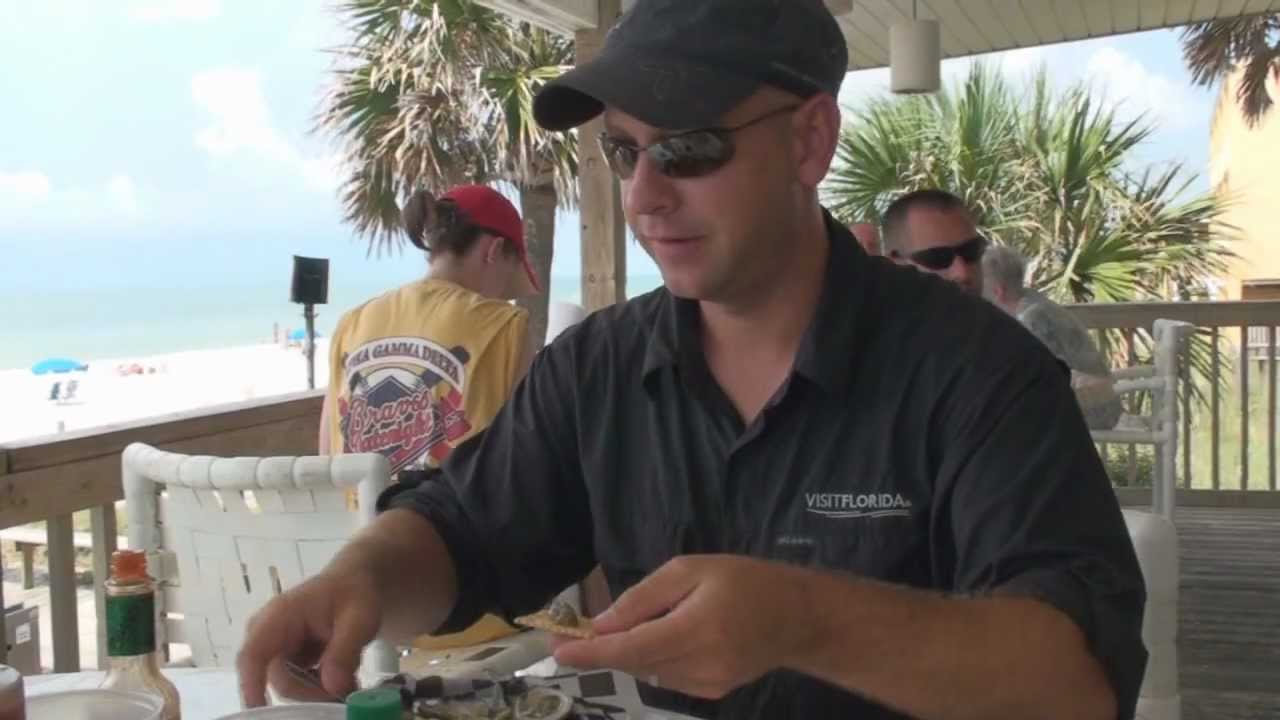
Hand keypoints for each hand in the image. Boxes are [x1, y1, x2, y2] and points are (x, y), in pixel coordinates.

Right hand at [236, 567, 382, 706]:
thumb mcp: (359, 618)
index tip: (263, 713)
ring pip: (291, 686)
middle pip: (279, 680)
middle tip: (346, 693)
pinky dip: (321, 687)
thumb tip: (332, 687)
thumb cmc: (353, 594)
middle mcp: (268, 635)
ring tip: (350, 683)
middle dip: (313, 692)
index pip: (252, 656)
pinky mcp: (288, 661)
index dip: (252, 686)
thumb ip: (344, 651)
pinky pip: (299, 684)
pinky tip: (343, 681)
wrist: (354, 584)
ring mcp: (276, 650)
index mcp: (278, 618)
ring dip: (319, 691)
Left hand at [552, 555, 814, 698]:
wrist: (796, 616)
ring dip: (632, 651)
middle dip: (603, 648)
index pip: (632, 648)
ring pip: (648, 671)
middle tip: (575, 632)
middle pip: (635, 662)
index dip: (591, 652)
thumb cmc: (744, 581)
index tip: (557, 650)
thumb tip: (603, 624)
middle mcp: (701, 664)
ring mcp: (707, 685)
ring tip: (640, 624)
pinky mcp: (711, 692)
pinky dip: (655, 659)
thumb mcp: (691, 569)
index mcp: (696, 628)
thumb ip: (644, 598)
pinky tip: (669, 637)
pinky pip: (667, 677)